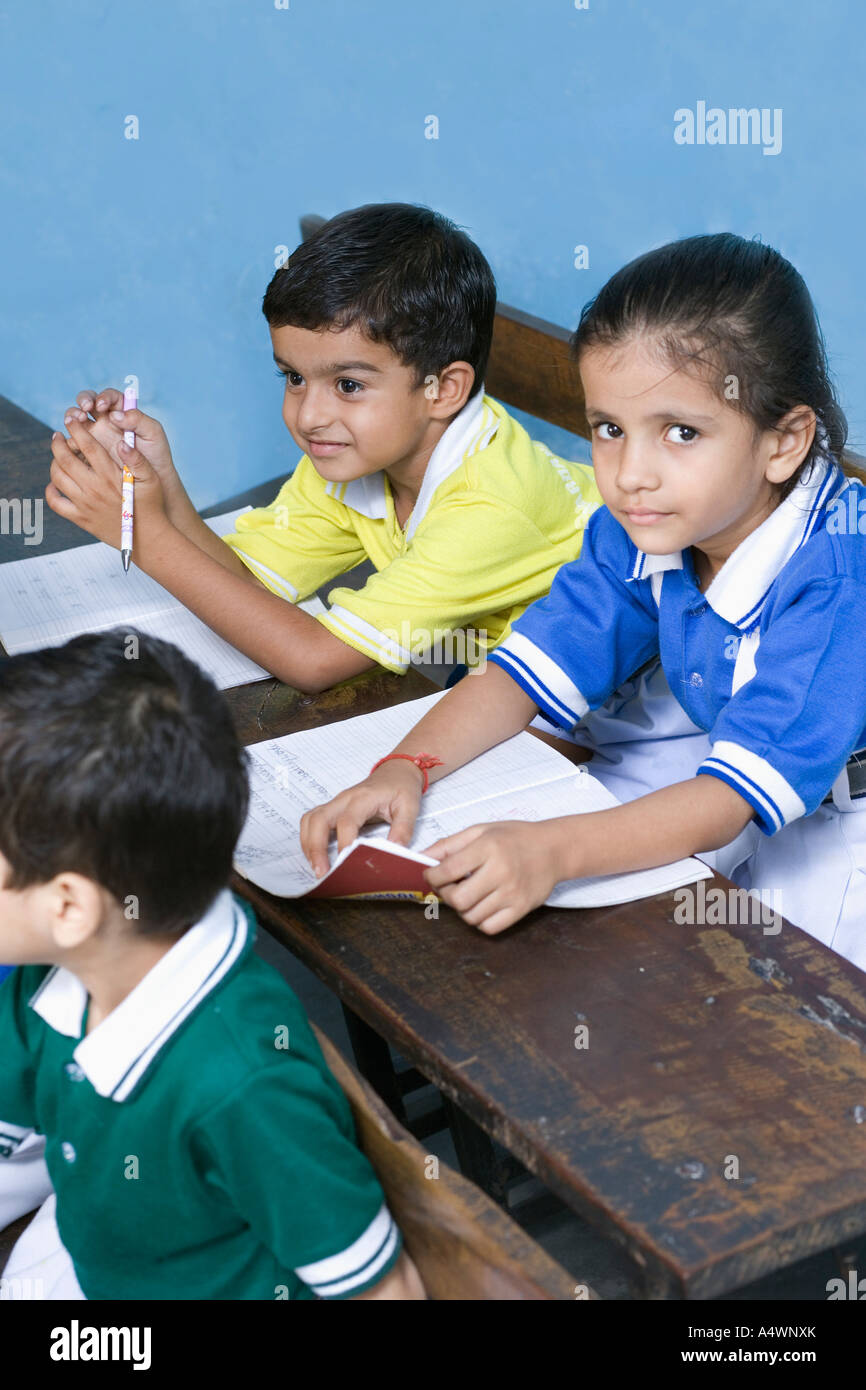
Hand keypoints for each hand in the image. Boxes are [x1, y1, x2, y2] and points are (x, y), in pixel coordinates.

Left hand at [46, 416, 169, 550]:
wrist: (148, 538)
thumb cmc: (151, 506)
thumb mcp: (152, 479)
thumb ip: (137, 458)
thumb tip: (121, 441)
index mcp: (111, 475)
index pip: (87, 445)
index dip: (76, 429)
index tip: (71, 420)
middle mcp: (94, 489)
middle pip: (65, 459)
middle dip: (58, 443)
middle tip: (58, 436)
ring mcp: (85, 504)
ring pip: (58, 477)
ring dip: (54, 463)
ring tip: (57, 456)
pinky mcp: (81, 519)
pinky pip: (56, 503)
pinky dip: (51, 491)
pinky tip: (55, 483)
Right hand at [62, 387, 176, 489]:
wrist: (154, 481)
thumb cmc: (156, 454)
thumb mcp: (153, 434)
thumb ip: (138, 419)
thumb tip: (114, 414)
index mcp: (122, 411)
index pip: (109, 396)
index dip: (103, 397)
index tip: (102, 406)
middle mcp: (106, 420)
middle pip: (88, 402)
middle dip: (83, 401)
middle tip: (83, 411)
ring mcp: (94, 435)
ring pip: (76, 418)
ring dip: (72, 416)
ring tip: (75, 421)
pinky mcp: (85, 451)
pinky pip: (72, 441)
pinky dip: (68, 438)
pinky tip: (70, 442)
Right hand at [300, 762, 424, 877]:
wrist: (396, 771)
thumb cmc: (402, 787)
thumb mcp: (409, 807)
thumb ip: (403, 830)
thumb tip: (394, 852)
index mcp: (363, 798)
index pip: (346, 822)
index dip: (344, 843)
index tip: (345, 863)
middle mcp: (344, 799)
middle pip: (318, 819)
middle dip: (315, 847)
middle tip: (321, 872)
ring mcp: (336, 803)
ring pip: (310, 820)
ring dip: (308, 844)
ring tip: (316, 867)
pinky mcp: (333, 808)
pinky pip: (312, 821)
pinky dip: (310, 839)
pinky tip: (316, 856)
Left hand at [422, 820, 560, 934]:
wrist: (554, 849)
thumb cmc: (515, 837)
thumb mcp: (482, 830)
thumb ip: (450, 844)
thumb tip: (422, 858)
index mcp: (488, 847)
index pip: (448, 870)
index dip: (432, 875)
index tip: (431, 874)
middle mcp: (501, 871)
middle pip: (457, 899)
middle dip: (445, 894)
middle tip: (449, 886)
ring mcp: (512, 893)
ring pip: (471, 916)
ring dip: (462, 908)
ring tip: (468, 894)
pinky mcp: (522, 909)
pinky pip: (489, 927)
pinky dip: (479, 920)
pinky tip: (482, 905)